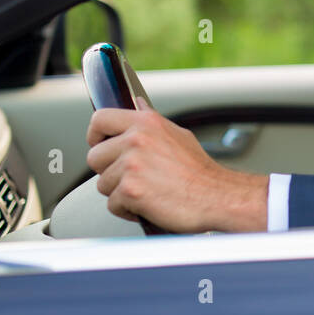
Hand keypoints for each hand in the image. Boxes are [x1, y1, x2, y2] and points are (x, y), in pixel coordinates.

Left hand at [86, 99, 267, 232]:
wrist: (218, 197)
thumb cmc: (200, 172)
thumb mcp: (178, 135)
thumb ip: (150, 122)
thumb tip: (137, 104)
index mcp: (146, 123)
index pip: (100, 119)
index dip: (96, 135)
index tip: (102, 145)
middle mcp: (137, 139)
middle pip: (95, 157)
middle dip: (110, 171)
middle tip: (135, 177)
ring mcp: (132, 165)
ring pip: (102, 184)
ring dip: (120, 193)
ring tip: (147, 191)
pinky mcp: (131, 190)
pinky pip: (112, 204)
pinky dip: (128, 210)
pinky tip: (149, 204)